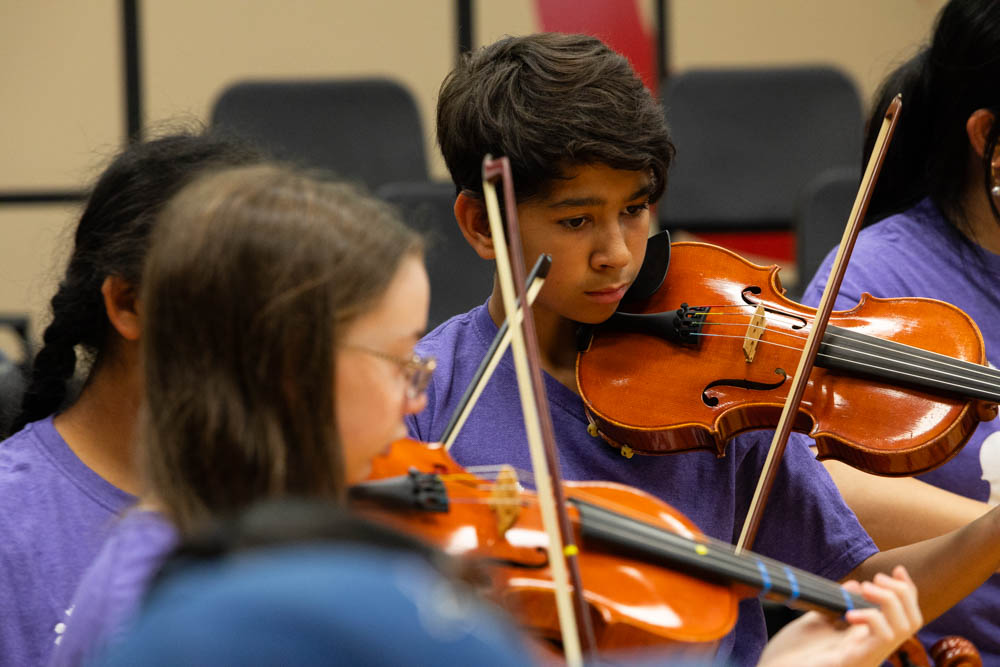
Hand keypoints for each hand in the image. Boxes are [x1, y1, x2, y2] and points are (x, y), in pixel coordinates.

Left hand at [758, 565, 920, 666]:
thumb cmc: (790, 656)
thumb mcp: (816, 622)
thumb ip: (837, 604)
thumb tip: (855, 584)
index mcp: (863, 639)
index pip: (902, 616)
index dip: (907, 591)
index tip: (897, 569)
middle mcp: (871, 649)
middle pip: (913, 620)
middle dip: (903, 592)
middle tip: (876, 578)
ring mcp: (866, 656)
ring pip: (905, 627)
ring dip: (890, 600)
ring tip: (866, 588)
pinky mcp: (855, 661)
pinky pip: (883, 638)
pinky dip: (872, 617)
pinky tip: (849, 613)